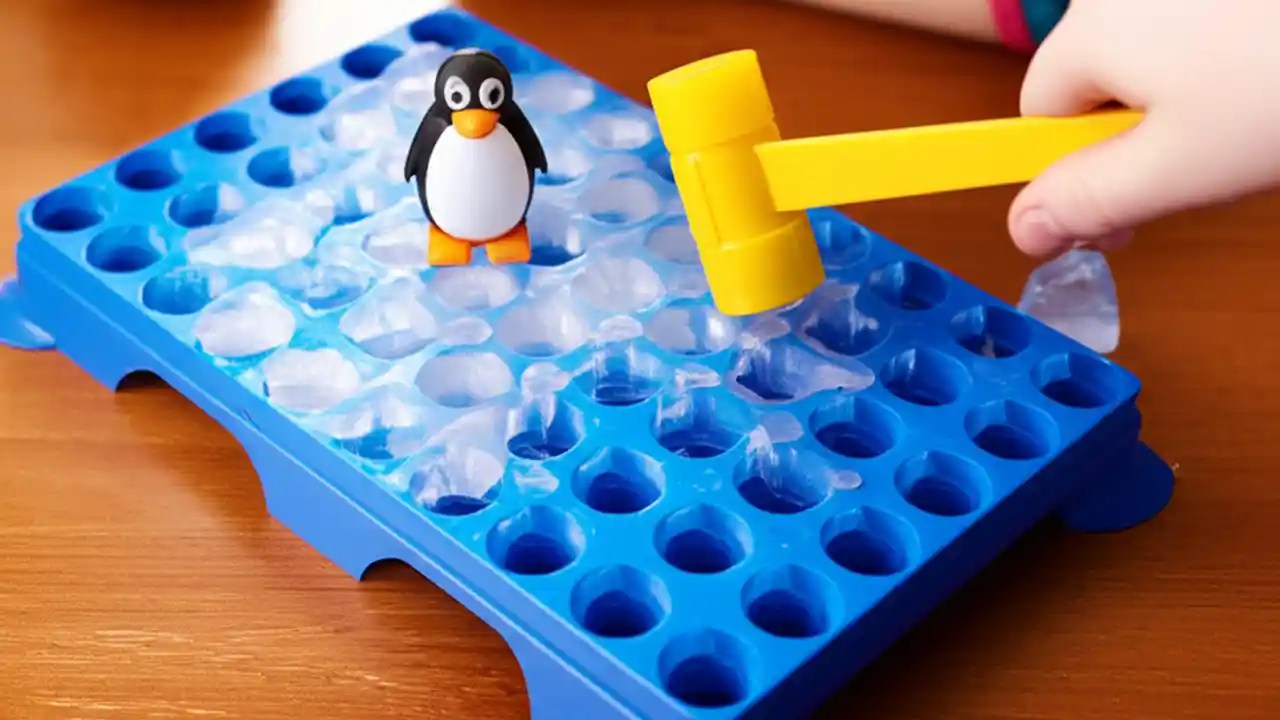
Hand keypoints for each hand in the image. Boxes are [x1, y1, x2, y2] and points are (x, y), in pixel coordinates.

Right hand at [1009, 1, 1279, 255]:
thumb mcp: (1182, 168)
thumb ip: (1089, 200)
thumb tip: (1021, 227)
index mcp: (1090, 33)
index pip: (1037, 114)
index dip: (1078, 169)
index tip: (1128, 211)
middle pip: (1095, 76)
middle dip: (1139, 128)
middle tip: (1212, 162)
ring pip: (1155, 49)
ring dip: (1190, 90)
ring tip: (1260, 110)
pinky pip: (1200, 21)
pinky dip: (1228, 51)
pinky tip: (1269, 68)